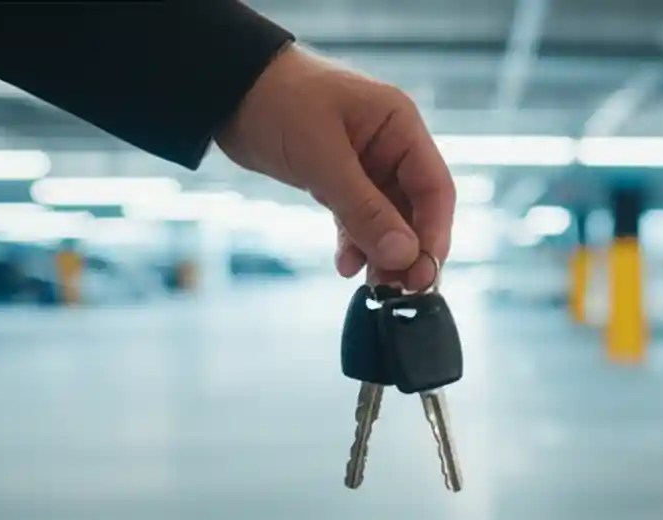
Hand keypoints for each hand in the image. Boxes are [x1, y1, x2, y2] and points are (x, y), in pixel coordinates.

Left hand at [216, 45, 454, 289]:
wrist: (227, 88)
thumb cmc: (277, 101)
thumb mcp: (321, 157)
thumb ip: (364, 208)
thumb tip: (403, 254)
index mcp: (399, 125)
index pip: (434, 187)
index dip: (435, 232)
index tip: (426, 271)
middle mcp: (390, 145)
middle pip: (414, 208)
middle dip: (407, 249)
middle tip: (401, 289)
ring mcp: (365, 164)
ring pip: (386, 219)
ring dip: (381, 252)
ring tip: (375, 286)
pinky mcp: (338, 178)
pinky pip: (357, 218)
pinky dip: (353, 242)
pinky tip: (345, 265)